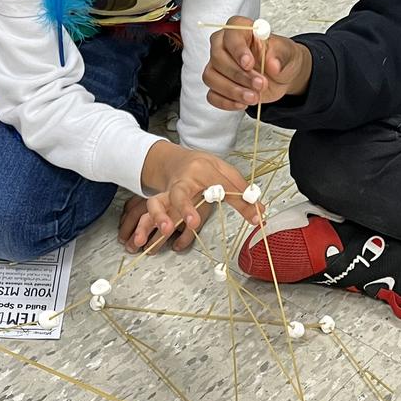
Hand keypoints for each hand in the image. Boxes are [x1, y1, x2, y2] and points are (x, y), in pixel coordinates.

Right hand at [129, 142, 259, 251]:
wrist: (177, 159)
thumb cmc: (202, 167)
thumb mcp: (224, 172)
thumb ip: (240, 191)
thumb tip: (259, 213)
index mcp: (203, 169)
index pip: (225, 186)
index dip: (242, 203)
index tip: (255, 218)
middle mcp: (183, 180)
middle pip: (181, 193)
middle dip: (185, 207)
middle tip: (193, 222)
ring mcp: (168, 192)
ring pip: (157, 202)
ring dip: (159, 217)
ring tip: (164, 231)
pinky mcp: (159, 202)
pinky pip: (148, 213)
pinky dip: (143, 227)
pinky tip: (141, 241)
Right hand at [204, 14, 311, 110]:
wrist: (281, 75)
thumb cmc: (279, 57)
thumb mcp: (287, 52)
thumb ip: (280, 55)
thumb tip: (273, 63)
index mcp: (240, 29)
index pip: (230, 34)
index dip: (238, 50)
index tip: (249, 63)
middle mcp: (224, 45)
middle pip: (218, 58)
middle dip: (239, 75)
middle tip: (260, 84)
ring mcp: (218, 66)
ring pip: (211, 77)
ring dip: (233, 91)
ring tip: (254, 97)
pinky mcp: (217, 85)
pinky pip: (212, 95)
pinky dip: (227, 102)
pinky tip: (243, 103)